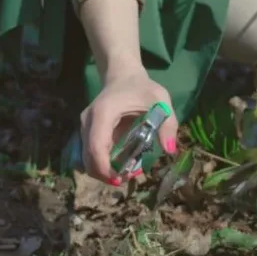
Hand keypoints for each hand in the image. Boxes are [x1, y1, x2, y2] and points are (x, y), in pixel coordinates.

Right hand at [80, 66, 177, 184]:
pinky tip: (121, 164)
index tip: (120, 179)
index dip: (104, 168)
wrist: (123, 76)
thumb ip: (168, 124)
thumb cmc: (142, 88)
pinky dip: (104, 164)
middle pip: (88, 157)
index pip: (96, 146)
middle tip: (127, 178)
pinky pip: (92, 154)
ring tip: (126, 172)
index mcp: (103, 113)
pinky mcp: (88, 132)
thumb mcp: (160, 100)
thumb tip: (170, 150)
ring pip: (87, 158)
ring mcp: (85, 127)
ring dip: (104, 171)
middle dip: (105, 174)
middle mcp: (88, 121)